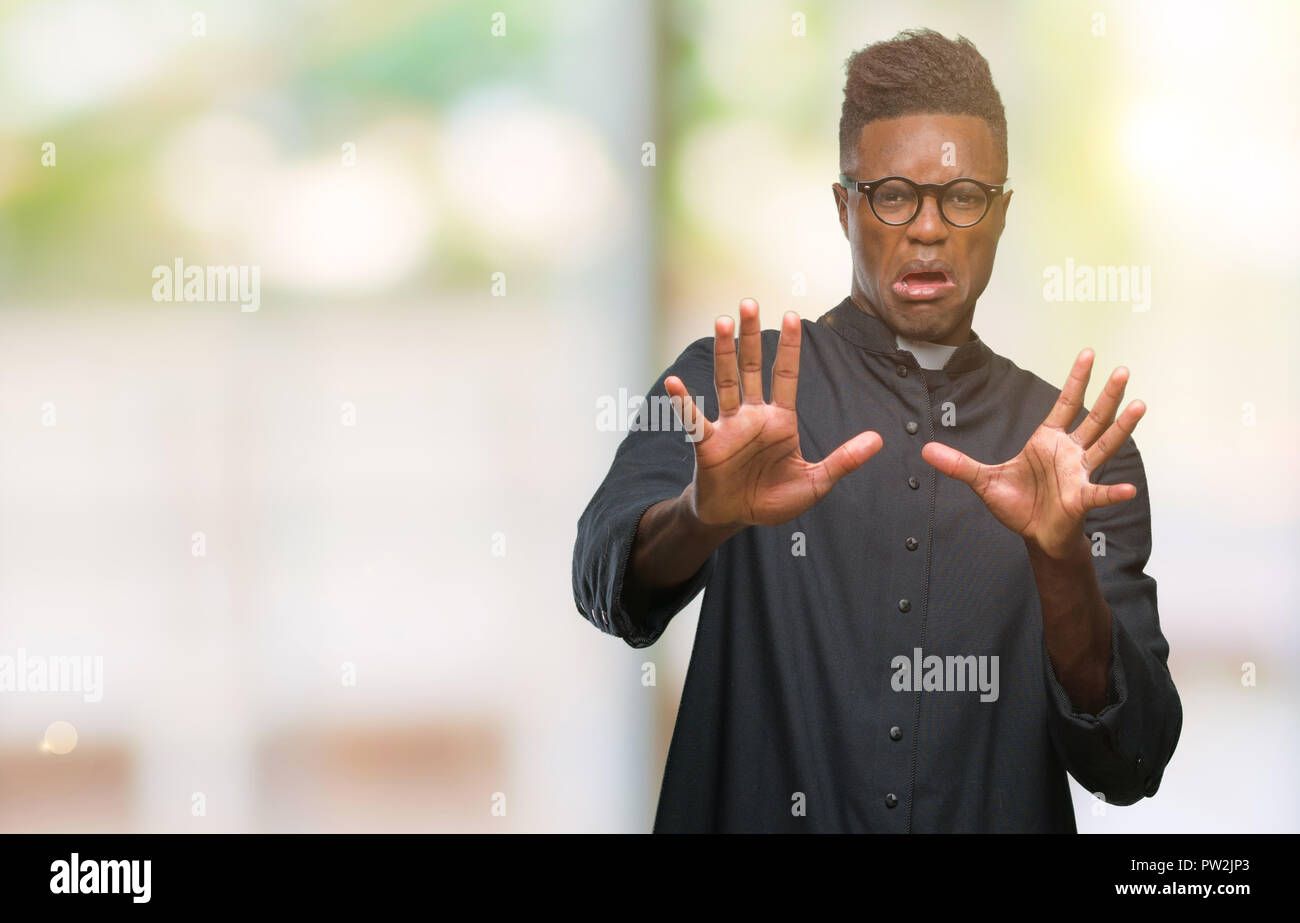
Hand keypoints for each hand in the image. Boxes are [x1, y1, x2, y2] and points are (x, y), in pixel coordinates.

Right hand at [665, 298, 882, 529]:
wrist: (736, 518)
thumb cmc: (772, 498)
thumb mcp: (815, 482)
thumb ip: (843, 461)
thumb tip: (878, 441)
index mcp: (780, 419)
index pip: (785, 375)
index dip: (789, 346)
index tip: (792, 316)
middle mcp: (752, 415)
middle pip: (751, 367)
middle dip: (751, 336)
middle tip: (750, 304)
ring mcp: (728, 426)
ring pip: (726, 382)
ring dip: (724, 353)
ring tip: (723, 322)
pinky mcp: (707, 444)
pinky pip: (693, 419)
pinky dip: (683, 402)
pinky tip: (674, 383)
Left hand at [920, 349, 1144, 559]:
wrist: (1033, 536)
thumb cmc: (1018, 505)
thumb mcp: (982, 480)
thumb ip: (957, 464)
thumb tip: (925, 450)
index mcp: (1048, 441)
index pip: (1066, 404)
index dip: (1077, 380)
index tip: (1088, 354)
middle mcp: (1069, 453)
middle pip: (1093, 418)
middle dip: (1107, 394)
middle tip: (1123, 369)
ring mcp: (1079, 474)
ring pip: (1104, 445)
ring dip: (1122, 427)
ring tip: (1140, 404)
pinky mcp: (1079, 499)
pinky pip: (1097, 494)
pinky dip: (1111, 491)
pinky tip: (1126, 488)